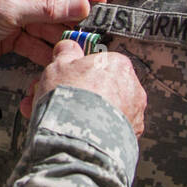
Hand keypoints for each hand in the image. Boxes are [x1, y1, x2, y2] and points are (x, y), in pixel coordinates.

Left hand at [0, 0, 104, 66]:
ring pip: (45, 22)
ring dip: (60, 34)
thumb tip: (82, 5)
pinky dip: (44, 49)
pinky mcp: (8, 34)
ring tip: (78, 45)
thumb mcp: (9, 8)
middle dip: (71, 14)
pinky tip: (56, 57)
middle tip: (94, 28)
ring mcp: (12, 12)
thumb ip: (47, 7)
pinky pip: (32, 40)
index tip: (100, 0)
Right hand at [20, 39, 145, 136]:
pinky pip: (108, 130)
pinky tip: (73, 134)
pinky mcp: (130, 136)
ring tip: (56, 119)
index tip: (61, 80)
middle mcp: (132, 87)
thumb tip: (67, 47)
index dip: (74, 72)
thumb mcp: (58, 66)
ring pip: (103, 110)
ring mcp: (133, 114)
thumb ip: (65, 53)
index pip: (97, 64)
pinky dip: (93, 131)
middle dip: (75, 94)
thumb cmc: (70, 98)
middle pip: (100, 88)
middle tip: (52, 100)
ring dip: (82, 113)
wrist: (79, 139)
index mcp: (118, 64)